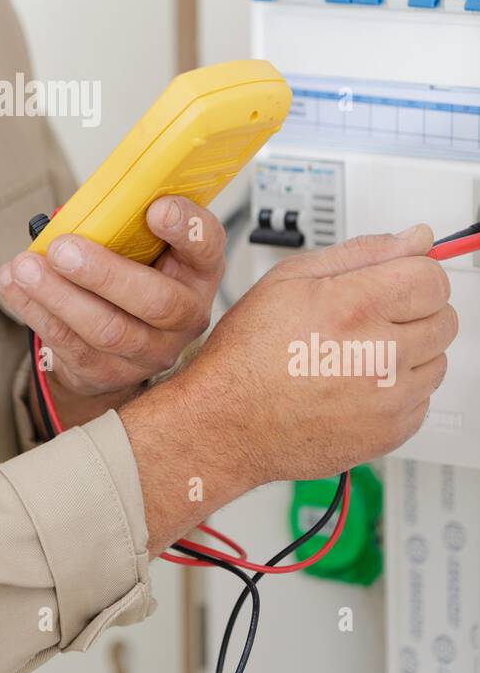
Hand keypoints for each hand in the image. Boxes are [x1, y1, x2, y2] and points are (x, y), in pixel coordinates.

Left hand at [0, 195, 225, 398]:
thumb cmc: (128, 274)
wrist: (116, 344)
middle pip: (155, 300)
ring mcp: (151, 351)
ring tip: (26, 268)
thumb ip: (122, 223)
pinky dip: (37, 312)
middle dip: (103, 273)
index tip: (156, 209)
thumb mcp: (139, 245)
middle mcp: (185, 315)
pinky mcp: (110, 373)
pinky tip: (16, 286)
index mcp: (197, 270)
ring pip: (108, 329)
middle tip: (62, 249)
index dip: (186, 228)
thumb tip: (79, 208)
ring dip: (60, 296)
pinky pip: (71, 345)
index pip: (206, 246)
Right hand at [176, 223, 456, 486]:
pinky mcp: (391, 433)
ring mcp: (389, 399)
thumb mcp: (290, 279)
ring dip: (411, 352)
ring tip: (362, 352)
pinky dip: (401, 390)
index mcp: (354, 307)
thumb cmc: (248, 353)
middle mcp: (379, 355)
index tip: (397, 281)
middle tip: (372, 318)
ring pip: (439, 360)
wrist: (227, 421)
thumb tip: (415, 238)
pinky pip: (424, 400)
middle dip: (414, 311)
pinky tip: (361, 384)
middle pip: (444, 318)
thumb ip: (362, 252)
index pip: (432, 277)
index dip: (414, 274)